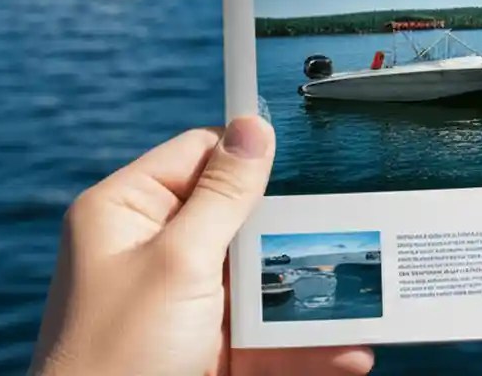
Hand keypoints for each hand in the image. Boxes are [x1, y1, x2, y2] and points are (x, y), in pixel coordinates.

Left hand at [29, 117, 373, 375]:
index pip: (197, 156)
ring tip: (365, 297)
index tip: (310, 154)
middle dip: (294, 233)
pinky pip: (264, 339)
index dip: (250, 156)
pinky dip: (303, 346)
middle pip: (240, 222)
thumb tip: (252, 128)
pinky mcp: (204, 354)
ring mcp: (180, 307)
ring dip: (308, 299)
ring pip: (259, 285)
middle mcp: (152, 254)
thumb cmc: (116, 357)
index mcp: (125, 214)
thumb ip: (222, 196)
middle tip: (353, 223)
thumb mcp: (177, 263)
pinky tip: (347, 351)